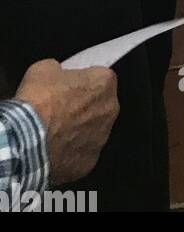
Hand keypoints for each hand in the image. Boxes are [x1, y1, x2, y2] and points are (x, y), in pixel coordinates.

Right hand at [16, 60, 118, 184]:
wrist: (26, 141)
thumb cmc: (38, 101)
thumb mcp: (44, 69)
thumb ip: (60, 70)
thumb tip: (59, 75)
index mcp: (104, 83)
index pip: (98, 77)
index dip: (81, 81)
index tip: (67, 87)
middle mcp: (110, 110)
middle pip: (99, 105)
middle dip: (84, 106)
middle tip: (60, 110)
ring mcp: (102, 139)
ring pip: (93, 131)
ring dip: (78, 130)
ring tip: (55, 132)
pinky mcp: (89, 163)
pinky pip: (82, 153)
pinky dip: (70, 152)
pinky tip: (54, 149)